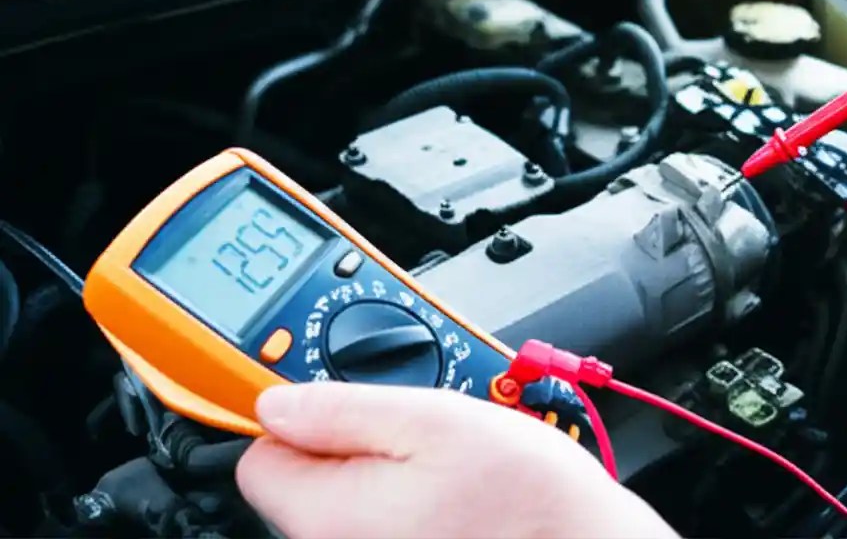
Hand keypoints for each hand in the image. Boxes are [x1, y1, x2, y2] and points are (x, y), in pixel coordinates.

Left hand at [236, 383, 677, 538]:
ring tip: (445, 451)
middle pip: (303, 477)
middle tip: (413, 419)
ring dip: (385, 464)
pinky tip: (452, 483)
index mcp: (326, 512)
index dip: (295, 410)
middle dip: (348, 437)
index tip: (329, 389)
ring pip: (349, 496)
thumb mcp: (434, 419)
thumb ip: (342, 407)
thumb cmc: (527, 497)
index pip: (258, 453)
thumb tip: (274, 399)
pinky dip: (408, 495)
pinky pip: (383, 519)